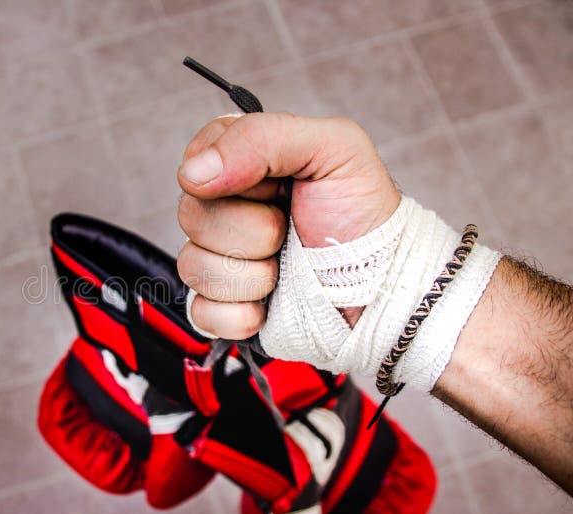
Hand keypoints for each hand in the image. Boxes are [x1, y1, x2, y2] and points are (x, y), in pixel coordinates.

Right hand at [177, 113, 399, 338]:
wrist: (383, 288)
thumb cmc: (363, 215)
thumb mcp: (333, 148)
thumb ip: (261, 138)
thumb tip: (193, 172)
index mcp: (243, 164)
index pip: (197, 162)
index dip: (234, 178)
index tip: (277, 188)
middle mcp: (226, 210)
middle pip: (191, 216)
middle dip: (252, 230)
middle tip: (289, 230)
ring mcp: (221, 260)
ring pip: (193, 267)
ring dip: (251, 275)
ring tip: (286, 270)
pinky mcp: (223, 305)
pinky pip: (201, 311)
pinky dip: (241, 313)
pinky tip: (271, 304)